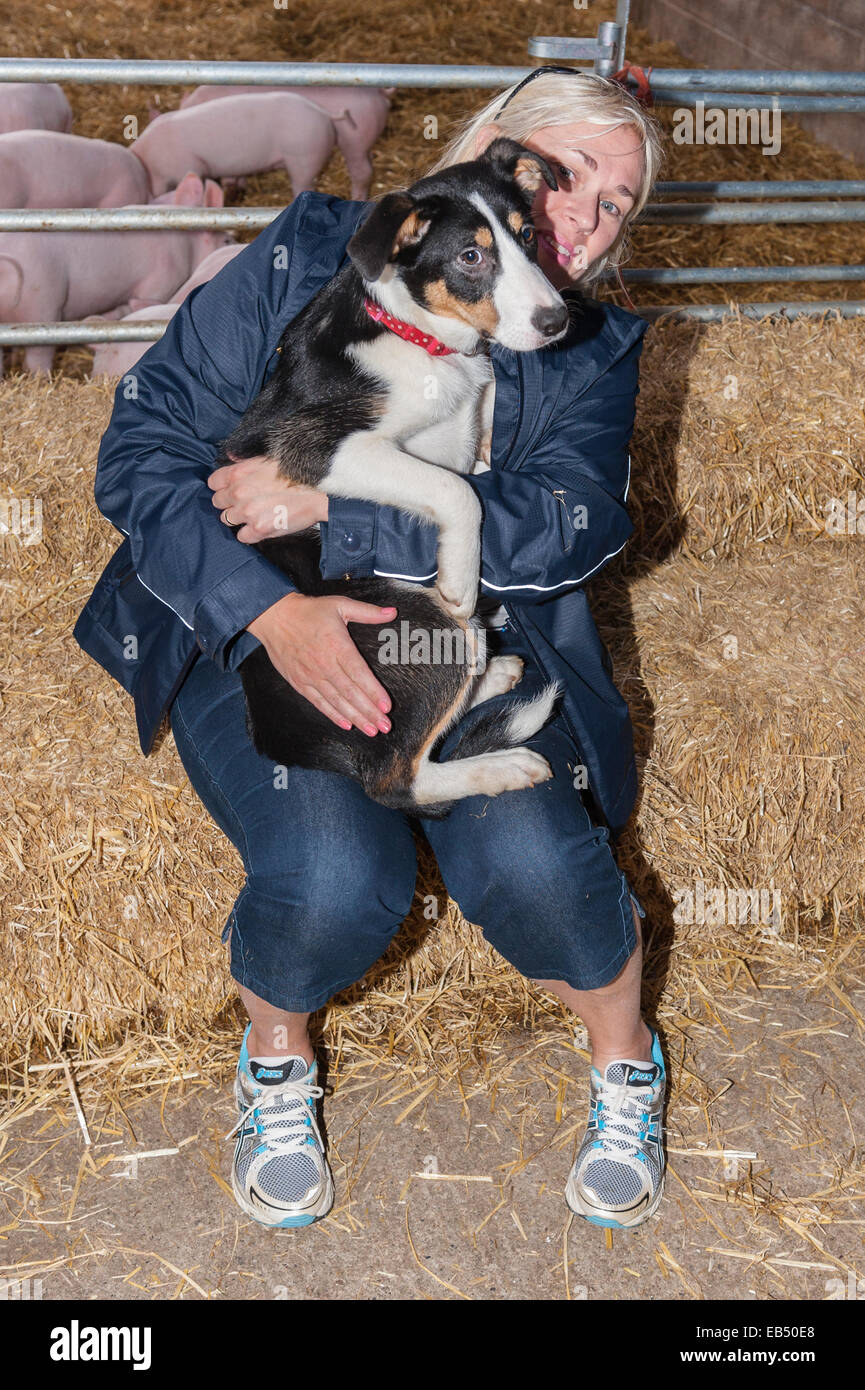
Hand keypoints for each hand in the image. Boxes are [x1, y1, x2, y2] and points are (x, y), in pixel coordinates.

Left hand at [208, 452, 328, 542]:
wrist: (319, 491)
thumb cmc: (297, 472)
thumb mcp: (268, 458)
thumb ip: (246, 462)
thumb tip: (231, 459)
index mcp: (238, 473)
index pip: (213, 482)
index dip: (222, 487)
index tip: (232, 490)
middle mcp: (238, 492)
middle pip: (218, 502)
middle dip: (229, 503)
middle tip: (245, 503)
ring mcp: (247, 512)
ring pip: (227, 519)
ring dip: (239, 518)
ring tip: (255, 515)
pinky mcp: (259, 529)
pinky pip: (242, 536)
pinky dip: (249, 533)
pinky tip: (261, 526)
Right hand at [247, 592, 395, 734]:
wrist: (273, 616)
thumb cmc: (308, 611)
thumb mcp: (340, 604)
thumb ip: (368, 612)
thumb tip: (392, 612)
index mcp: (337, 645)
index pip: (359, 673)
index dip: (373, 692)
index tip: (387, 706)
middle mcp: (324, 664)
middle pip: (351, 693)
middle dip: (370, 712)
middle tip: (386, 726)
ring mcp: (310, 676)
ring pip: (337, 702)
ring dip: (355, 717)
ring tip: (371, 730)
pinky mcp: (299, 682)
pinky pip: (319, 702)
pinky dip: (333, 715)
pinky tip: (347, 725)